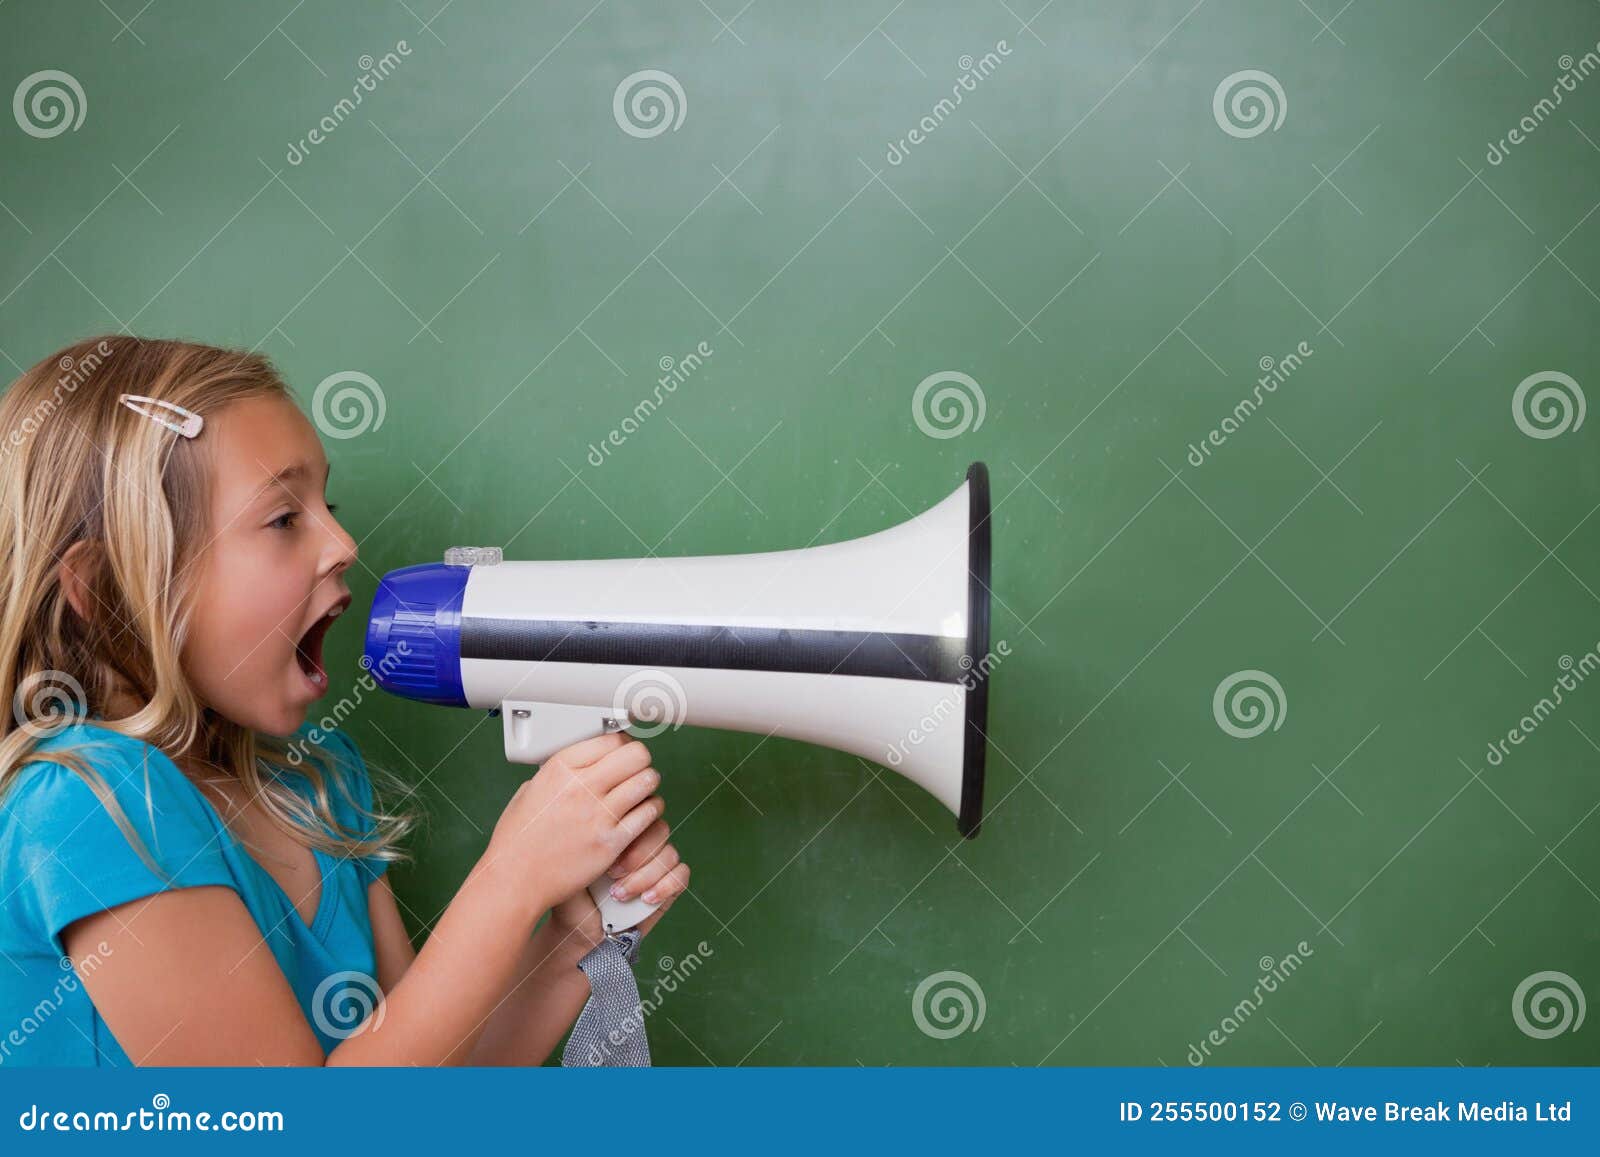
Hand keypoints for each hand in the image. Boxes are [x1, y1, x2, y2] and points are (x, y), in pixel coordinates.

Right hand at [480, 732, 661, 922]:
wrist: (515, 879)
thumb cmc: (518, 839)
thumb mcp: (531, 790)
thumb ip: (560, 774)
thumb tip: (584, 764)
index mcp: (560, 768)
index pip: (611, 740)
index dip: (622, 745)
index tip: (624, 752)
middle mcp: (581, 786)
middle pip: (636, 755)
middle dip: (639, 761)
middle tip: (636, 770)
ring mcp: (598, 814)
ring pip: (647, 781)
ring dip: (647, 785)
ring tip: (640, 792)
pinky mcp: (611, 841)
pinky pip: (648, 814)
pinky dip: (649, 812)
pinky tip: (640, 815)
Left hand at [548, 820, 689, 945]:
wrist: (579, 932)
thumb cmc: (572, 896)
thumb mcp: (571, 863)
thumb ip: (586, 837)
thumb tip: (593, 813)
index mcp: (621, 831)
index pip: (640, 811)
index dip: (628, 829)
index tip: (603, 852)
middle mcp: (643, 844)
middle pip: (660, 828)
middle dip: (637, 853)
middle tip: (612, 873)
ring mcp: (658, 865)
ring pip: (669, 854)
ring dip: (645, 875)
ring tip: (619, 895)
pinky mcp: (670, 887)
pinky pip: (681, 875)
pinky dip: (665, 886)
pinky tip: (645, 899)